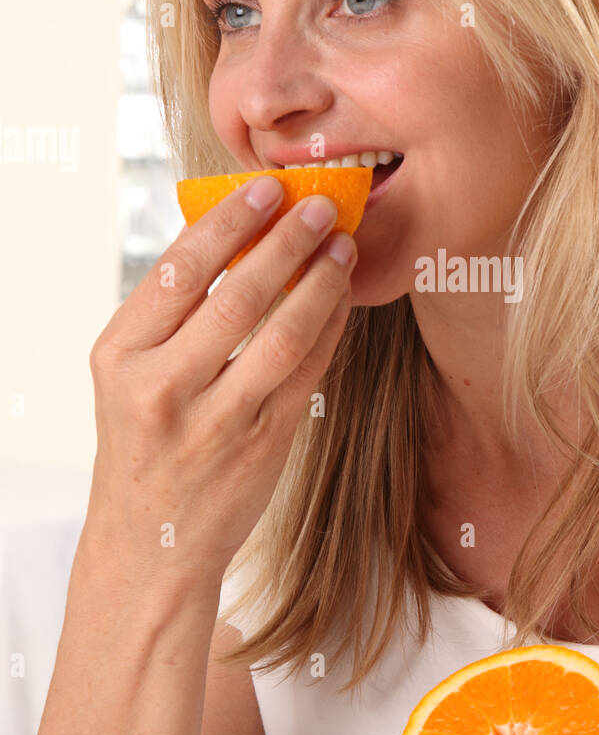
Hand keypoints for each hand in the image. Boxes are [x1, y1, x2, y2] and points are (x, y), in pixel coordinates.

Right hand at [81, 177, 355, 589]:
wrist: (151, 545)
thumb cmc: (145, 444)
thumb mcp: (130, 377)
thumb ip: (171, 316)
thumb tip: (235, 233)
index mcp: (120, 355)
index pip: (180, 270)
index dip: (230, 222)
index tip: (267, 189)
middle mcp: (162, 387)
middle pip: (238, 295)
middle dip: (287, 242)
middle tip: (319, 207)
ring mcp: (214, 421)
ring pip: (284, 333)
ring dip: (321, 282)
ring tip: (341, 247)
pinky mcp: (261, 445)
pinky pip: (307, 372)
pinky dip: (330, 328)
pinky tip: (342, 299)